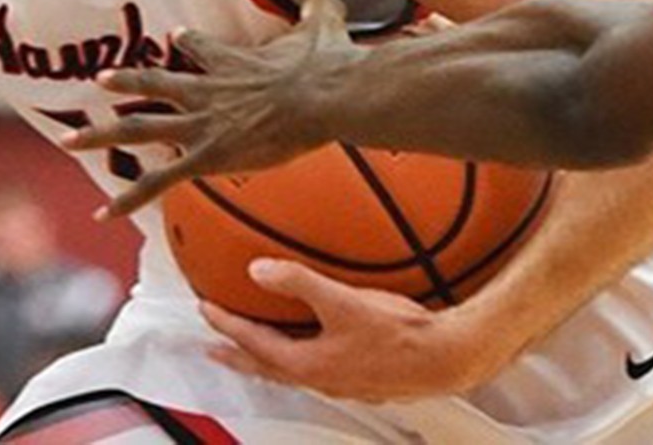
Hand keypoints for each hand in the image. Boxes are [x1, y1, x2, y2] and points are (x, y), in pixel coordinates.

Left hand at [62, 0, 366, 218]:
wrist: (319, 96)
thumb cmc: (323, 66)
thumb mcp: (321, 28)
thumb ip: (319, 12)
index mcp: (230, 61)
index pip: (200, 48)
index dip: (189, 43)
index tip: (179, 37)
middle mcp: (205, 90)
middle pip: (154, 82)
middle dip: (125, 83)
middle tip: (100, 81)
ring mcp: (200, 124)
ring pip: (138, 129)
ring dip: (101, 135)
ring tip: (68, 141)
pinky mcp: (205, 156)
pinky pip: (159, 180)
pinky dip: (129, 198)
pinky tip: (104, 214)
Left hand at [201, 259, 513, 401]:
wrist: (446, 358)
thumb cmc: (401, 336)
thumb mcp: (343, 302)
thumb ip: (299, 282)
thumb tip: (258, 270)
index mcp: (308, 364)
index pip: (254, 343)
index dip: (227, 325)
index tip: (206, 310)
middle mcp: (320, 379)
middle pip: (266, 366)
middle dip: (237, 353)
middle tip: (214, 346)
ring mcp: (340, 382)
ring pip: (291, 370)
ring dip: (267, 357)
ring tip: (256, 347)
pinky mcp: (359, 378)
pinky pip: (316, 367)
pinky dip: (299, 356)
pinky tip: (313, 345)